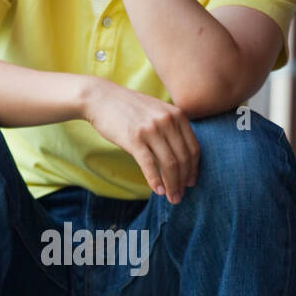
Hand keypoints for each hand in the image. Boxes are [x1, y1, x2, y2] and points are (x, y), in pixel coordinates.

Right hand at [82, 77, 198, 203]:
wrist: (101, 98)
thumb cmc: (129, 108)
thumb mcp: (157, 111)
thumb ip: (172, 128)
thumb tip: (182, 157)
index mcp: (177, 115)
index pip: (193, 148)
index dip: (194, 169)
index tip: (190, 183)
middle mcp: (167, 121)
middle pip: (183, 158)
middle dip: (184, 181)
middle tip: (180, 196)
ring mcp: (151, 129)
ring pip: (170, 164)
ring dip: (172, 185)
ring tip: (172, 198)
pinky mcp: (134, 138)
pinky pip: (150, 165)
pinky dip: (156, 181)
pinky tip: (158, 191)